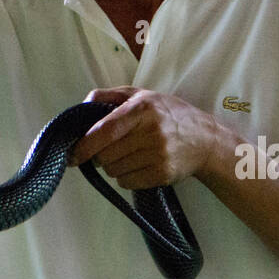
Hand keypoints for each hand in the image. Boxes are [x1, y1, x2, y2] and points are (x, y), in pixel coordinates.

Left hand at [67, 86, 219, 189]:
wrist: (205, 140)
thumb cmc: (168, 114)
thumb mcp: (142, 95)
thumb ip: (109, 95)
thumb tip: (82, 106)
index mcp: (142, 108)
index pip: (105, 131)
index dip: (84, 145)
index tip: (72, 154)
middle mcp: (151, 132)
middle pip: (105, 155)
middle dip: (100, 155)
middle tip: (109, 149)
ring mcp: (158, 155)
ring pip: (114, 171)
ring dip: (113, 166)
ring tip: (129, 154)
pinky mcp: (162, 174)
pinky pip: (127, 182)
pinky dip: (126, 177)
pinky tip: (138, 165)